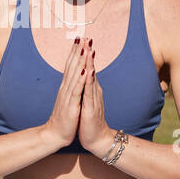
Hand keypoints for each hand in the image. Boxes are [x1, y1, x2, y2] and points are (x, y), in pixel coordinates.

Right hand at [40, 35, 88, 147]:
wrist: (55, 134)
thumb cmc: (64, 118)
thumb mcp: (68, 100)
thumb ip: (71, 88)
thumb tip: (75, 77)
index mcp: (66, 86)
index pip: (71, 65)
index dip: (75, 52)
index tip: (80, 39)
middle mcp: (65, 87)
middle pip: (72, 66)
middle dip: (78, 51)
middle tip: (83, 36)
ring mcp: (67, 96)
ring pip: (75, 74)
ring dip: (80, 60)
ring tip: (85, 47)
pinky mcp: (71, 105)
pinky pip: (77, 90)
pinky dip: (81, 80)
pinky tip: (86, 70)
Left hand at [78, 41, 114, 157]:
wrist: (97, 140)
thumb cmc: (90, 121)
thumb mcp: (86, 101)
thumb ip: (87, 89)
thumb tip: (85, 77)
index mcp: (90, 89)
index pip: (87, 69)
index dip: (84, 55)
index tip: (82, 40)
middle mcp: (93, 91)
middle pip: (90, 69)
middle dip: (88, 53)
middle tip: (87, 38)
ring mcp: (93, 99)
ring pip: (91, 78)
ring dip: (90, 63)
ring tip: (89, 50)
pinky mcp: (90, 108)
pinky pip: (89, 93)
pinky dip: (89, 81)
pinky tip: (89, 72)